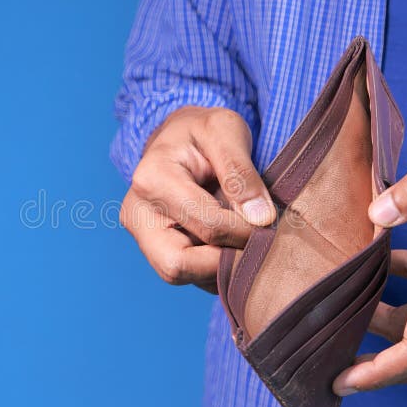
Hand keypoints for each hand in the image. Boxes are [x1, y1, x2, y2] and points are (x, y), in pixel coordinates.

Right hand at [120, 106, 274, 291]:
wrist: (180, 137)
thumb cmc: (203, 131)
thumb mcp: (226, 130)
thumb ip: (242, 172)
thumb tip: (260, 219)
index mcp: (151, 179)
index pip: (207, 227)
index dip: (245, 232)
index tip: (268, 223)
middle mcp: (137, 213)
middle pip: (176, 267)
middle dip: (221, 262)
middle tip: (252, 243)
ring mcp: (142, 236)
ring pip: (180, 276)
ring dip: (218, 266)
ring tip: (240, 236)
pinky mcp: (154, 249)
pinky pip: (186, 275)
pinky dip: (212, 268)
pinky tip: (228, 241)